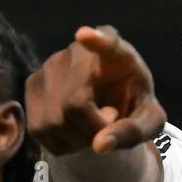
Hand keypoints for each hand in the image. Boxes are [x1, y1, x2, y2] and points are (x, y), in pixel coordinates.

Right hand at [26, 26, 165, 155]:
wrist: (113, 103)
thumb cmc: (134, 105)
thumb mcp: (149, 121)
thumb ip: (134, 131)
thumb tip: (100, 146)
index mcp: (119, 52)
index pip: (108, 42)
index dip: (97, 41)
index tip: (84, 36)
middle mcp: (78, 52)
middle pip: (75, 105)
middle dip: (93, 129)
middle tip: (109, 123)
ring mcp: (50, 65)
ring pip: (54, 120)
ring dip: (77, 138)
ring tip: (93, 126)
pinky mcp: (32, 84)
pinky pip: (39, 128)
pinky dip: (60, 142)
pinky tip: (74, 130)